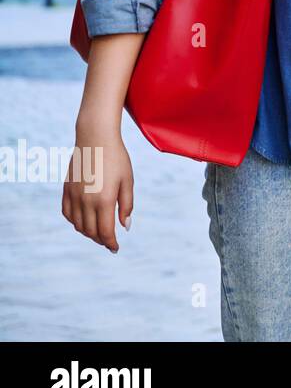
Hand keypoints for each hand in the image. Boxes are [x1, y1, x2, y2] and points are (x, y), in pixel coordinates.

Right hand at [62, 122, 132, 253]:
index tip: (115, 248)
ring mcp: (73, 196)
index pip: (105, 232)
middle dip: (101, 239)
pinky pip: (68, 213)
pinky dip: (75, 222)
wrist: (95, 138)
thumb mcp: (128, 181)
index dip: (111, 243)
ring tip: (99, 232)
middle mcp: (86, 201)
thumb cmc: (117, 159)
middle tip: (109, 241)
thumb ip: (126, 205)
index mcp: (104, 200)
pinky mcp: (66, 190)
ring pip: (78, 225)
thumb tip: (124, 227)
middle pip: (91, 232)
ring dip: (88, 232)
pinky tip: (84, 220)